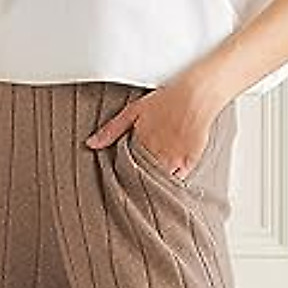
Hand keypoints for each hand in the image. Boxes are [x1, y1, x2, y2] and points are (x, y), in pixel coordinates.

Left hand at [84, 76, 225, 179]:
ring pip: (157, 181)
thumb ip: (111, 129)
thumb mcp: (133, 111)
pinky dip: (171, 184)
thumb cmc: (166, 99)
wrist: (197, 95)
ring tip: (146, 192)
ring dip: (151, 186)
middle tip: (130, 191)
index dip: (121, 175)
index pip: (125, 167)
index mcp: (138, 143)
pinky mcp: (189, 163)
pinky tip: (165, 186)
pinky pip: (177, 181)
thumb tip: (90, 144)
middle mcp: (154, 154)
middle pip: (140, 176)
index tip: (115, 182)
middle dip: (134, 182)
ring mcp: (172, 160)